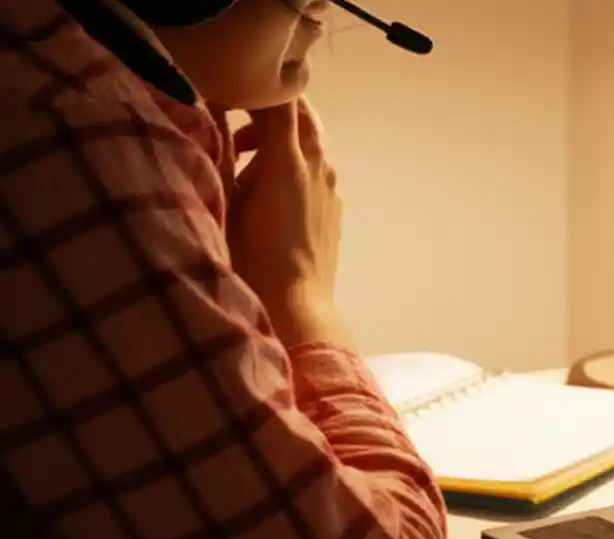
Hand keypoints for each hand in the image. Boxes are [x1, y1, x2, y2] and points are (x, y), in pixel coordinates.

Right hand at [226, 98, 351, 346]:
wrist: (296, 307)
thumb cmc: (252, 259)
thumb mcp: (226, 202)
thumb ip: (220, 154)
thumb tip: (209, 115)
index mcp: (289, 159)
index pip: (278, 97)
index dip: (252, 85)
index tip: (223, 89)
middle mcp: (317, 165)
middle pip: (300, 112)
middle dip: (268, 108)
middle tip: (233, 125)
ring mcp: (331, 186)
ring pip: (309, 141)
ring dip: (280, 138)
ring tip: (243, 161)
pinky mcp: (334, 207)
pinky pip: (315, 169)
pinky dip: (293, 164)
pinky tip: (267, 191)